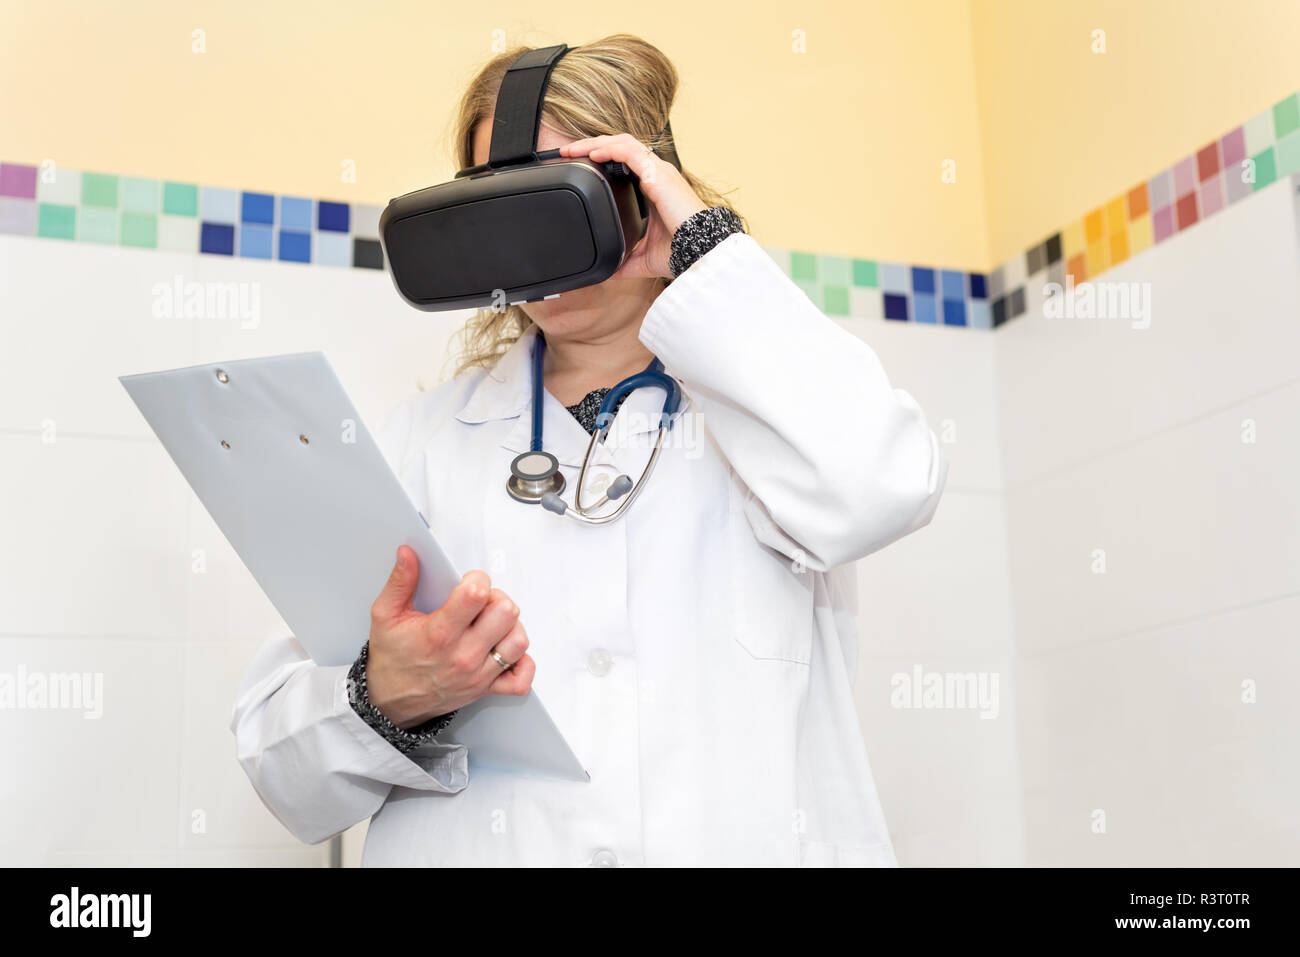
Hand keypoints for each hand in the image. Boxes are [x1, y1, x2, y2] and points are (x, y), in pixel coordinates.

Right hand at [365, 545, 534, 728]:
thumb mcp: (386, 615)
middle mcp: (463, 655)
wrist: (390, 701)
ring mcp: (478, 674)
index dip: (477, 579)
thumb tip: (408, 555)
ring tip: (492, 623)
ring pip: (518, 641)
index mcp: (439, 633)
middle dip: (495, 599)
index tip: (469, 581)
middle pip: (506, 613)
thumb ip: (400, 581)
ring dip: (510, 626)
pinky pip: (521, 679)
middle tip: (481, 602)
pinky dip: (521, 663)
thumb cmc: (392, 659)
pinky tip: (505, 649)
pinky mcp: (487, 689)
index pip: (476, 595)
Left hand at [560, 133, 707, 280]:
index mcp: (654, 188)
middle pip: (620, 148)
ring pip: (622, 144)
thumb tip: (608, 271)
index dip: (602, 159)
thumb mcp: (644, 258)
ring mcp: (657, 171)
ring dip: (595, 143)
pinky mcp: (656, 173)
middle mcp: (656, 175)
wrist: (698, 251)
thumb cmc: (681, 252)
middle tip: (567, 152)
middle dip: (592, 145)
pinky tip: (591, 153)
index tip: (579, 165)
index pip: (625, 163)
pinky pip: (628, 151)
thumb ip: (625, 260)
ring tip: (573, 149)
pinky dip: (608, 149)